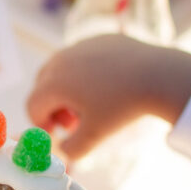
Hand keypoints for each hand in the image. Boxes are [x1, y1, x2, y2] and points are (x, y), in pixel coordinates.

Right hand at [27, 35, 190, 159]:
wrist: (158, 75)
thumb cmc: (121, 107)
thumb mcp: (94, 136)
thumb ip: (71, 150)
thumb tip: (63, 151)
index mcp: (54, 83)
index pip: (33, 105)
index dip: (41, 125)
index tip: (57, 136)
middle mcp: (61, 59)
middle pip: (43, 86)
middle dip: (53, 107)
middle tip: (73, 122)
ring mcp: (80, 45)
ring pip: (62, 70)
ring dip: (68, 90)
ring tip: (92, 105)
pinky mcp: (99, 38)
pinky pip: (83, 58)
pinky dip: (86, 74)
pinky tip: (110, 86)